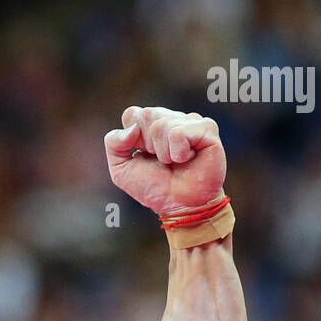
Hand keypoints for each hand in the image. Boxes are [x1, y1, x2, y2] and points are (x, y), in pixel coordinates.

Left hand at [104, 106, 225, 215]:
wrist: (179, 206)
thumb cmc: (154, 187)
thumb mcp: (120, 168)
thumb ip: (113, 142)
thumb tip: (132, 129)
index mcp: (151, 123)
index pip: (132, 114)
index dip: (133, 139)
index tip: (144, 155)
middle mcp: (171, 117)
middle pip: (147, 115)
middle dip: (148, 145)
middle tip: (162, 160)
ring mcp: (190, 121)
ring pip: (161, 125)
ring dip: (164, 153)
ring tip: (176, 162)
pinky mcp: (207, 128)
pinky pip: (178, 133)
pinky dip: (178, 152)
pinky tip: (188, 159)